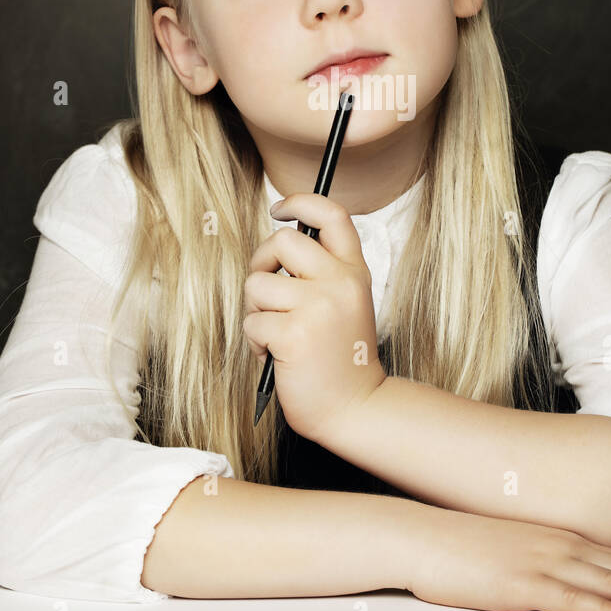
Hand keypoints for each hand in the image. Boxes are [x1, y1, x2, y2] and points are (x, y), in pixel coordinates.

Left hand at [244, 192, 386, 443]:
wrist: (357, 408)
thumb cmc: (342, 359)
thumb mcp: (348, 304)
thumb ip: (325, 273)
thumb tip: (278, 248)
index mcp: (354, 272)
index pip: (331, 215)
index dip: (300, 202)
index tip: (279, 209)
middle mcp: (339, 283)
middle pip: (281, 241)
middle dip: (261, 262)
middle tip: (265, 290)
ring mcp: (317, 307)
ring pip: (257, 284)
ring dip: (255, 310)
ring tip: (274, 334)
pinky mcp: (294, 335)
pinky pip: (252, 321)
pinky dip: (255, 341)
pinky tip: (275, 356)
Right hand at [407, 510, 610, 610]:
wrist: (420, 537)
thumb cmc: (463, 547)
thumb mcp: (516, 548)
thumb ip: (549, 558)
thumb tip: (577, 577)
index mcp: (562, 537)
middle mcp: (561, 545)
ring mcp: (543, 563)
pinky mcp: (522, 584)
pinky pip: (574, 600)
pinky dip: (608, 610)